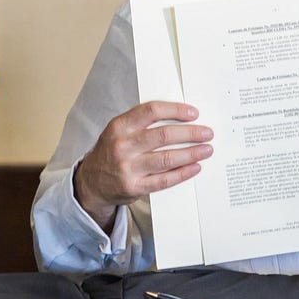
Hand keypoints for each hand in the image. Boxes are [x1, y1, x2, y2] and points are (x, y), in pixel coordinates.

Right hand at [73, 101, 213, 232]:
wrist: (91, 182)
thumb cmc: (111, 152)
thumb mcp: (118, 131)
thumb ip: (141, 123)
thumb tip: (178, 117)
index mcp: (119, 126)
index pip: (151, 111)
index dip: (175, 110)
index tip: (193, 113)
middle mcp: (122, 146)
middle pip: (163, 135)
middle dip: (190, 133)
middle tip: (207, 133)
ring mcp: (128, 168)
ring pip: (167, 159)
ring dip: (191, 153)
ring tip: (206, 150)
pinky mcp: (134, 187)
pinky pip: (164, 180)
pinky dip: (182, 173)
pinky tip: (195, 167)